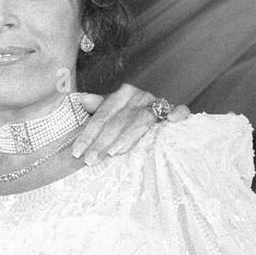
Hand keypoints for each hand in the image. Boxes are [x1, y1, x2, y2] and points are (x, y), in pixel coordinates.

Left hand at [72, 84, 189, 164]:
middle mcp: (138, 96)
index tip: (77, 152)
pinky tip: (172, 120)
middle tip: (90, 159)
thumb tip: (80, 99)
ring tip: (113, 153)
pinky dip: (177, 113)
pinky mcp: (174, 109)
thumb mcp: (111, 110)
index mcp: (120, 95)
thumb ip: (97, 107)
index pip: (101, 117)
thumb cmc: (128, 113)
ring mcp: (156, 102)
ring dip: (128, 137)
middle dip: (102, 142)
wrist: (157, 108)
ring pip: (141, 120)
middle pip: (118, 121)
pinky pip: (178, 109)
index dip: (88, 135)